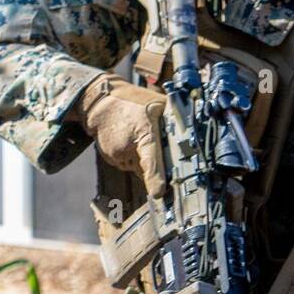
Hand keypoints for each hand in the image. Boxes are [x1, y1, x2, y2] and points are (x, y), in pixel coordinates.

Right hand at [77, 73, 166, 198]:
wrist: (99, 101)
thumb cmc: (132, 101)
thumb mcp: (158, 104)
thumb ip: (174, 120)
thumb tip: (194, 135)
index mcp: (144, 131)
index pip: (151, 159)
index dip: (155, 178)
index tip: (158, 192)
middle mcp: (127, 146)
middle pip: (148, 168)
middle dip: (157, 164)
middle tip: (156, 145)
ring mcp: (116, 153)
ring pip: (137, 167)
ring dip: (142, 159)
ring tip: (138, 137)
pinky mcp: (109, 157)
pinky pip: (127, 164)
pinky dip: (131, 156)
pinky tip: (129, 140)